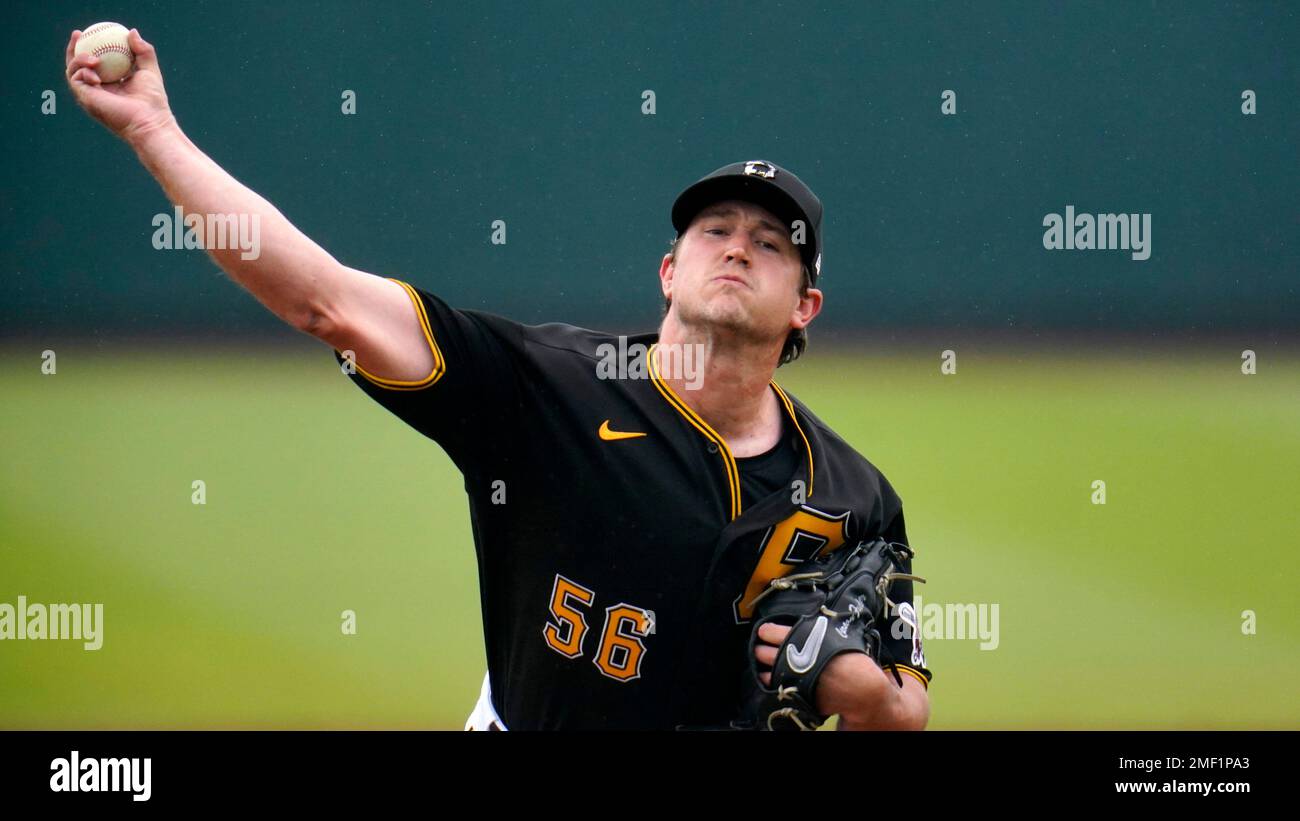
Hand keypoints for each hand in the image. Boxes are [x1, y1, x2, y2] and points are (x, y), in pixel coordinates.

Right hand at [65, 28, 175, 144]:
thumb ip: (143, 52)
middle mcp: (98, 89)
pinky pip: (76, 80)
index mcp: (112, 83)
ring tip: (94, 59)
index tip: (93, 31)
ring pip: (73, 70)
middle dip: (74, 48)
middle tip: (79, 34)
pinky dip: (82, 72)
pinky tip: (95, 73)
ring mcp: (90, 95)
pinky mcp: (86, 99)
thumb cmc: (153, 101)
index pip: (97, 62)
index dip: (92, 46)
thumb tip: (132, 32)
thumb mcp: (149, 71)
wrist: (149, 121)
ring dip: (79, 59)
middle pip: (78, 65)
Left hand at [754, 623, 897, 725]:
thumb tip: (805, 620)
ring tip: (764, 664)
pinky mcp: (796, 693)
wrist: (860, 686)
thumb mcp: (834, 632)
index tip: (764, 631)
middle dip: (760, 649)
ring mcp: (792, 678)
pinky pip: (777, 688)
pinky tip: (773, 679)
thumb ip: (815, 627)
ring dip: (763, 667)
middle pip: (764, 653)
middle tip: (760, 647)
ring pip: (766, 673)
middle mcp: (792, 657)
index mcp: (800, 638)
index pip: (771, 632)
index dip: (766, 631)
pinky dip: (773, 683)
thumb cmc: (850, 656)